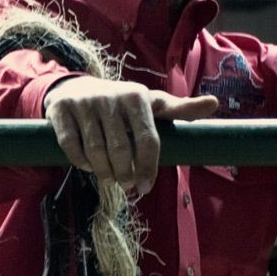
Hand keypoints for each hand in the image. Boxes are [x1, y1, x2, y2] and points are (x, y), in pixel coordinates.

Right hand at [44, 78, 219, 193]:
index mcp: (137, 97)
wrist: (74, 88)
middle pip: (120, 151)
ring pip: (95, 152)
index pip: (148, 141)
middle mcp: (110, 97)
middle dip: (124, 175)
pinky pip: (71, 147)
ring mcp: (84, 103)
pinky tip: (88, 167)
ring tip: (109, 178)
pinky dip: (80, 163)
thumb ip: (180, 108)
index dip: (147, 169)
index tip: (145, 187)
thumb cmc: (120, 103)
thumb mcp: (151, 103)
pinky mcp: (61, 110)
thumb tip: (214, 105)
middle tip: (126, 184)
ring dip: (103, 173)